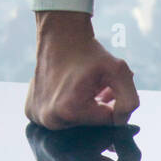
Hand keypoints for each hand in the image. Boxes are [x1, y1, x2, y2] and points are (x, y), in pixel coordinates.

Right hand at [25, 11, 138, 128]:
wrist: (60, 34)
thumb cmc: (90, 53)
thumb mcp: (119, 71)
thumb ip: (129, 101)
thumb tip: (119, 123)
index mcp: (69, 111)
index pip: (107, 122)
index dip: (113, 103)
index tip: (106, 87)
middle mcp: (49, 119)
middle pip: (89, 126)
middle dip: (98, 108)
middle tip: (95, 87)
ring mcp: (37, 117)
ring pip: (75, 123)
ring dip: (84, 109)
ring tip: (81, 88)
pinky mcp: (31, 112)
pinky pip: (59, 118)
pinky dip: (67, 108)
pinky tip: (66, 91)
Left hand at [25, 121, 141, 160]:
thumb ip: (131, 154)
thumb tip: (124, 125)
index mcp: (74, 159)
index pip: (104, 130)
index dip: (122, 129)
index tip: (132, 132)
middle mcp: (51, 146)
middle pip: (85, 120)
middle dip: (103, 122)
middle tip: (115, 130)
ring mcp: (37, 138)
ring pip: (71, 115)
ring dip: (87, 119)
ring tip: (98, 131)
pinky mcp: (30, 133)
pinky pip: (57, 117)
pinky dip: (70, 121)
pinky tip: (78, 134)